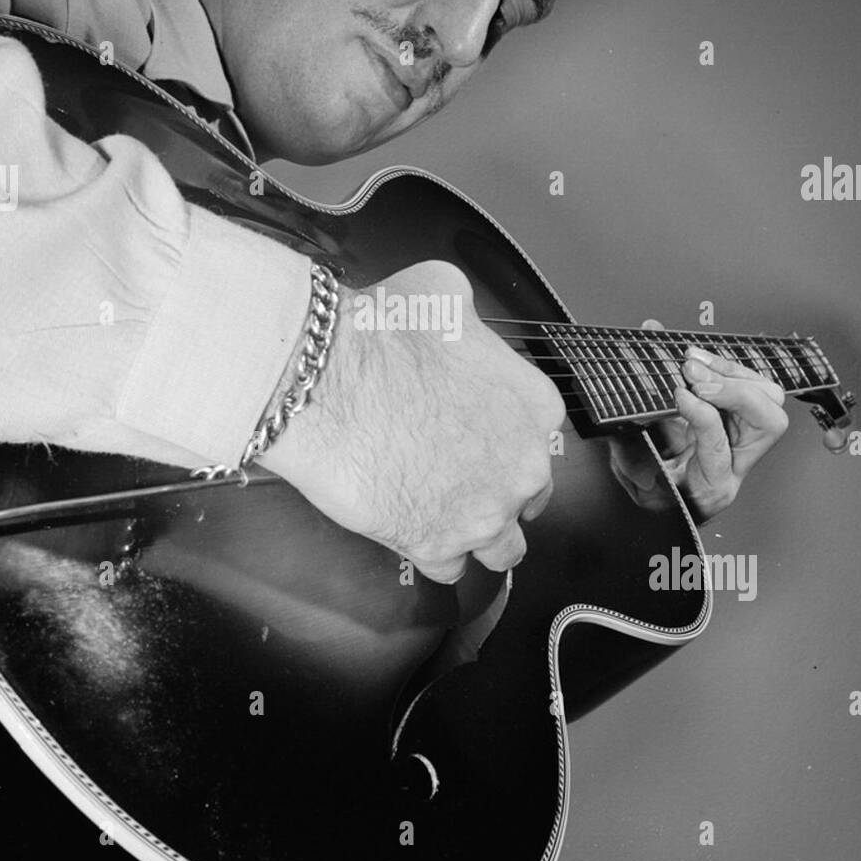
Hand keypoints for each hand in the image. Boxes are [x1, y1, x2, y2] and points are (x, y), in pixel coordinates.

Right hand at [266, 259, 565, 582]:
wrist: (324, 382)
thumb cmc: (379, 336)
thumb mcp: (441, 292)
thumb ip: (468, 318)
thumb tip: (458, 320)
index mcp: (533, 404)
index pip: (536, 433)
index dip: (503, 433)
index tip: (477, 431)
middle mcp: (521, 465)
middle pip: (527, 493)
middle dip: (498, 486)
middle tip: (459, 471)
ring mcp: (483, 512)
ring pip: (504, 546)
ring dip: (480, 533)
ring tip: (450, 517)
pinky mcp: (437, 545)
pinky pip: (451, 569)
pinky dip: (435, 555)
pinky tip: (415, 534)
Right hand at [608, 319, 788, 520]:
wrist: (663, 493)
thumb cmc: (652, 491)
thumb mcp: (632, 476)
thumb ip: (630, 451)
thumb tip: (626, 419)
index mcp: (712, 486)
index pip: (723, 448)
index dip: (702, 417)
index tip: (678, 395)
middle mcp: (738, 463)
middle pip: (769, 424)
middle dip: (732, 391)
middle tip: (692, 373)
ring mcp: (745, 439)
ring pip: (769, 400)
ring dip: (732, 374)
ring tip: (694, 362)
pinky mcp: (739, 417)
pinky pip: (751, 386)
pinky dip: (725, 367)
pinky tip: (700, 358)